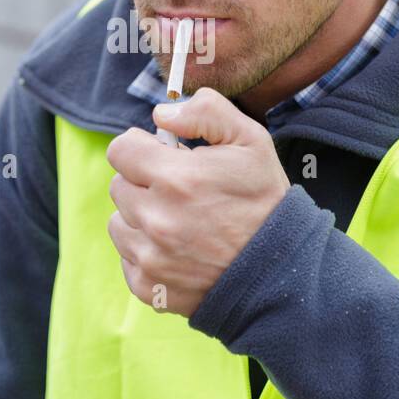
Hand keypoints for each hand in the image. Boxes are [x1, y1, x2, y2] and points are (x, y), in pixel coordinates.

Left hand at [104, 87, 290, 317]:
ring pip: (118, 222)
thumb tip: (161, 114)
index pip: (121, 150)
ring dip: (140, 217)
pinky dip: (146, 251)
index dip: (142, 148)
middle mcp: (156, 219)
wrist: (279, 271)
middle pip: (119, 185)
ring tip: (179, 221)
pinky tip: (178, 249)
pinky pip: (127, 257)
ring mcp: (150, 257)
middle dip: (144, 183)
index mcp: (176, 179)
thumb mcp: (250, 141)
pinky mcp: (148, 286)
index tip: (163, 157)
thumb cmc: (264, 202)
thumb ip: (206, 112)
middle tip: (181, 191)